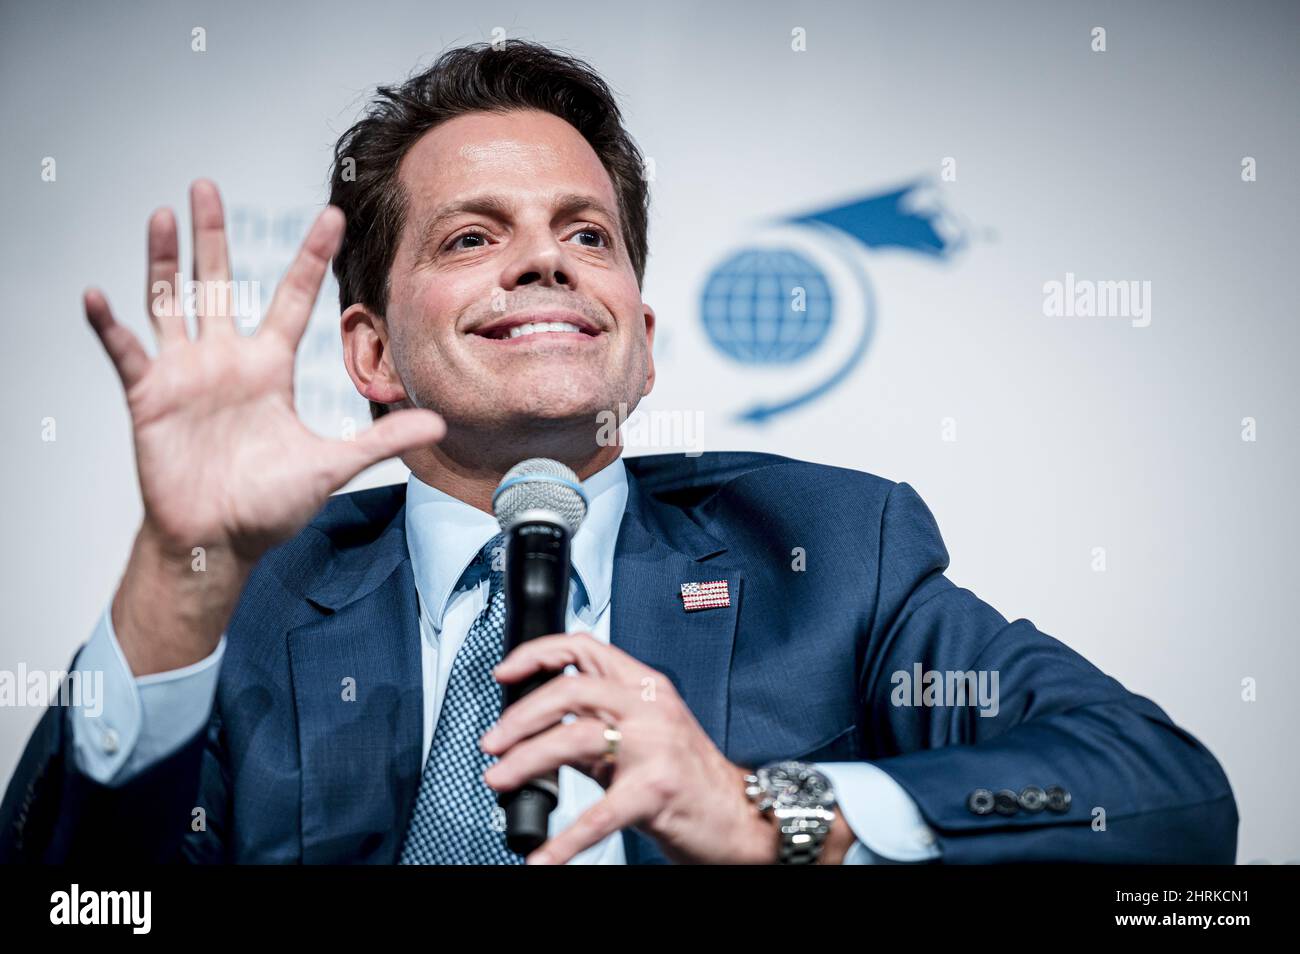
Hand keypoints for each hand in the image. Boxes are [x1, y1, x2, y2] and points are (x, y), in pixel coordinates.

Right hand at [86, 180, 444, 673]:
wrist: (220, 542)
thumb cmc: (270, 506)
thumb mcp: (333, 466)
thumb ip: (381, 440)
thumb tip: (438, 426)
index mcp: (270, 368)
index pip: (292, 298)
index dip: (310, 257)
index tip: (330, 215)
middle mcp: (227, 361)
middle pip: (219, 283)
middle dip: (212, 235)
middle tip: (206, 186)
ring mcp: (185, 375)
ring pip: (170, 302)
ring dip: (162, 260)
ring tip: (160, 216)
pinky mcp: (150, 397)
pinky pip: (124, 353)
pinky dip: (109, 326)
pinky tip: (97, 295)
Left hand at [479, 632, 780, 863]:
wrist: (741, 816)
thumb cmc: (689, 777)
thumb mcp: (641, 736)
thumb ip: (594, 726)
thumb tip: (534, 728)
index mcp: (644, 686)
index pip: (584, 648)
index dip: (537, 654)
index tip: (504, 671)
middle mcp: (649, 707)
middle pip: (570, 690)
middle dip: (520, 716)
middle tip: (492, 743)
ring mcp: (655, 746)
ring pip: (575, 738)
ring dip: (526, 761)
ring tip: (500, 781)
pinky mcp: (657, 791)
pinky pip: (599, 814)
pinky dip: (564, 840)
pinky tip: (544, 858)